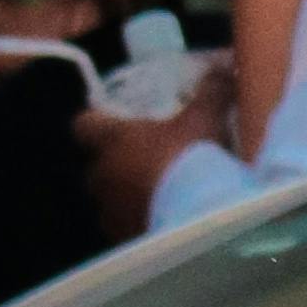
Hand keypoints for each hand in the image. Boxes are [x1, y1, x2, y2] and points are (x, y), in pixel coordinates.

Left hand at [76, 60, 235, 239]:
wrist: (197, 219)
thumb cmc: (190, 159)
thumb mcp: (205, 119)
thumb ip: (211, 92)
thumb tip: (223, 67)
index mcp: (112, 140)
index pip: (83, 124)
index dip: (96, 121)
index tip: (112, 120)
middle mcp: (101, 175)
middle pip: (96, 165)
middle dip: (115, 163)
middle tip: (144, 160)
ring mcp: (109, 211)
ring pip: (109, 199)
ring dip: (126, 195)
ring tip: (157, 196)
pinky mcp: (124, 239)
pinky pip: (126, 226)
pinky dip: (139, 221)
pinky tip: (164, 221)